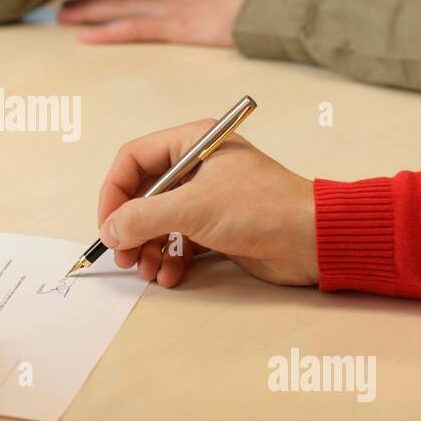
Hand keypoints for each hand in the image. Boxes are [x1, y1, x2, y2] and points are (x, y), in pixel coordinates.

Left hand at [58, 0, 256, 46]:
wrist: (275, 1)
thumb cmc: (261, 1)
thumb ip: (212, 2)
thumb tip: (205, 10)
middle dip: (92, 0)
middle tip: (63, 7)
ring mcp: (173, 7)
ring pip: (121, 7)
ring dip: (90, 12)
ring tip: (64, 17)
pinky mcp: (178, 26)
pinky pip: (134, 28)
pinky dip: (108, 31)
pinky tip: (86, 36)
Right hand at [97, 122, 317, 287]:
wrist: (314, 240)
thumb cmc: (261, 208)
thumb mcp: (193, 208)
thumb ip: (144, 218)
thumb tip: (110, 231)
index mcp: (192, 143)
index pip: (134, 159)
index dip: (114, 192)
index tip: (107, 225)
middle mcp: (197, 167)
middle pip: (143, 194)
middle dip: (130, 227)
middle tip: (124, 256)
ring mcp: (207, 198)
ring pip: (160, 221)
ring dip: (148, 248)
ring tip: (147, 270)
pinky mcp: (218, 227)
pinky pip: (180, 241)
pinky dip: (170, 259)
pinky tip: (170, 276)